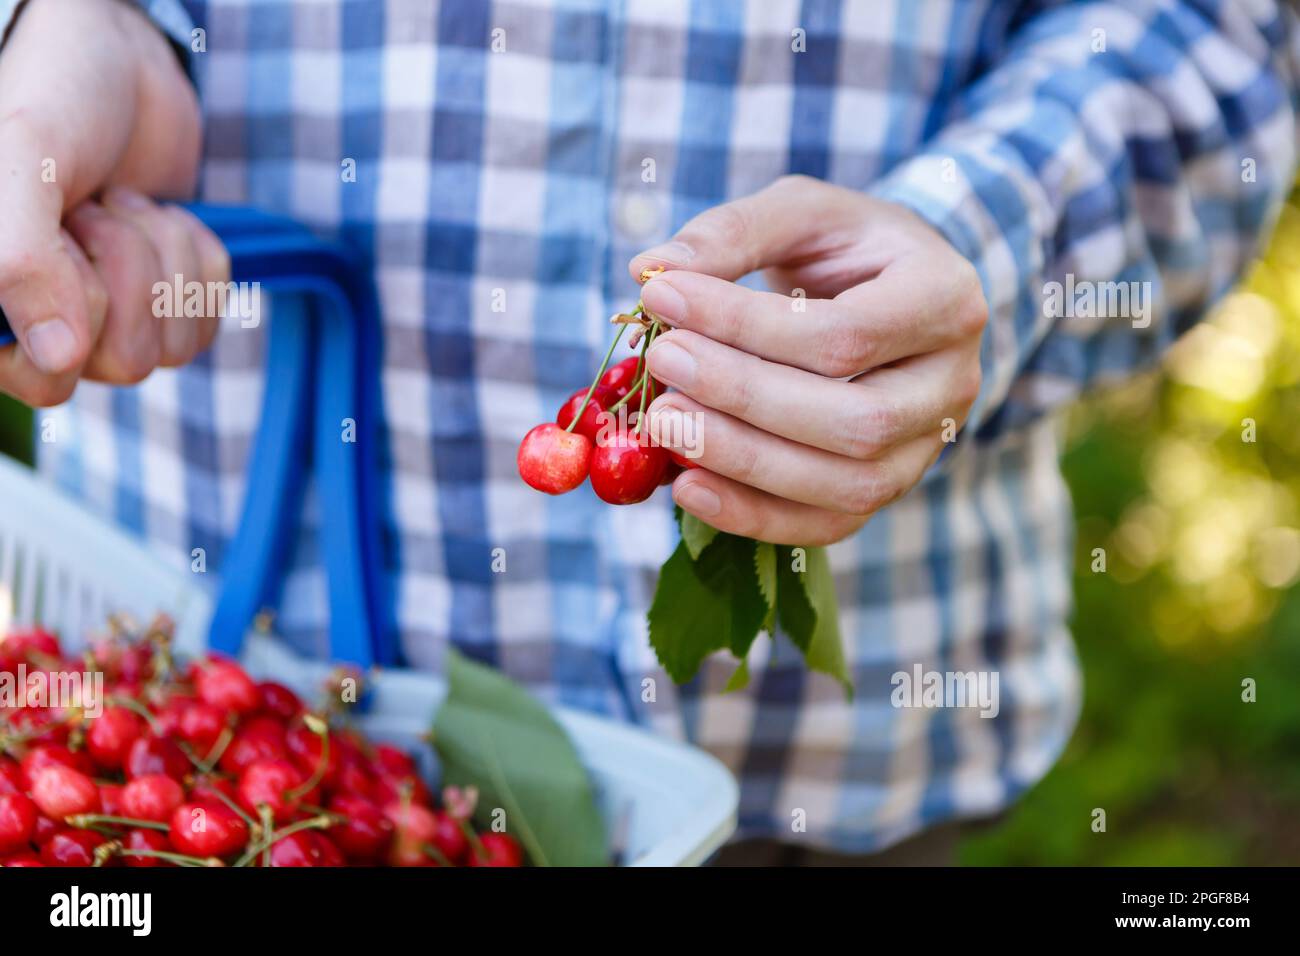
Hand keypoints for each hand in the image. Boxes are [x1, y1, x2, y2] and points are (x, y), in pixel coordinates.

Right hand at [0, 0, 224, 406]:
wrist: (118, 60)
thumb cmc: (53, 100)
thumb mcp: (22, 163)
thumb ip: (21, 261)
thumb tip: (58, 362)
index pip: (46, 381)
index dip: (73, 303)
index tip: (60, 231)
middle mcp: (41, 326)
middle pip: (124, 365)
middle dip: (127, 269)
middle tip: (96, 207)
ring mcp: (108, 320)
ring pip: (172, 349)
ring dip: (164, 260)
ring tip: (122, 203)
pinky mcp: (166, 304)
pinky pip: (207, 324)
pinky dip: (199, 259)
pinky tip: (160, 214)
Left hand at [632, 175, 987, 545]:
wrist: (893, 294)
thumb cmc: (848, 248)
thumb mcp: (803, 212)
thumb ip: (734, 232)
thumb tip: (650, 269)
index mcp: (946, 299)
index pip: (844, 334)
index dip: (745, 324)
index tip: (661, 295)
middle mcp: (953, 383)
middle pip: (855, 421)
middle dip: (745, 397)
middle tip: (663, 360)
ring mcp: (928, 448)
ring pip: (847, 484)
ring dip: (743, 462)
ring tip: (663, 422)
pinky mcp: (890, 489)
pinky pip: (830, 524)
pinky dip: (754, 516)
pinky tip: (688, 487)